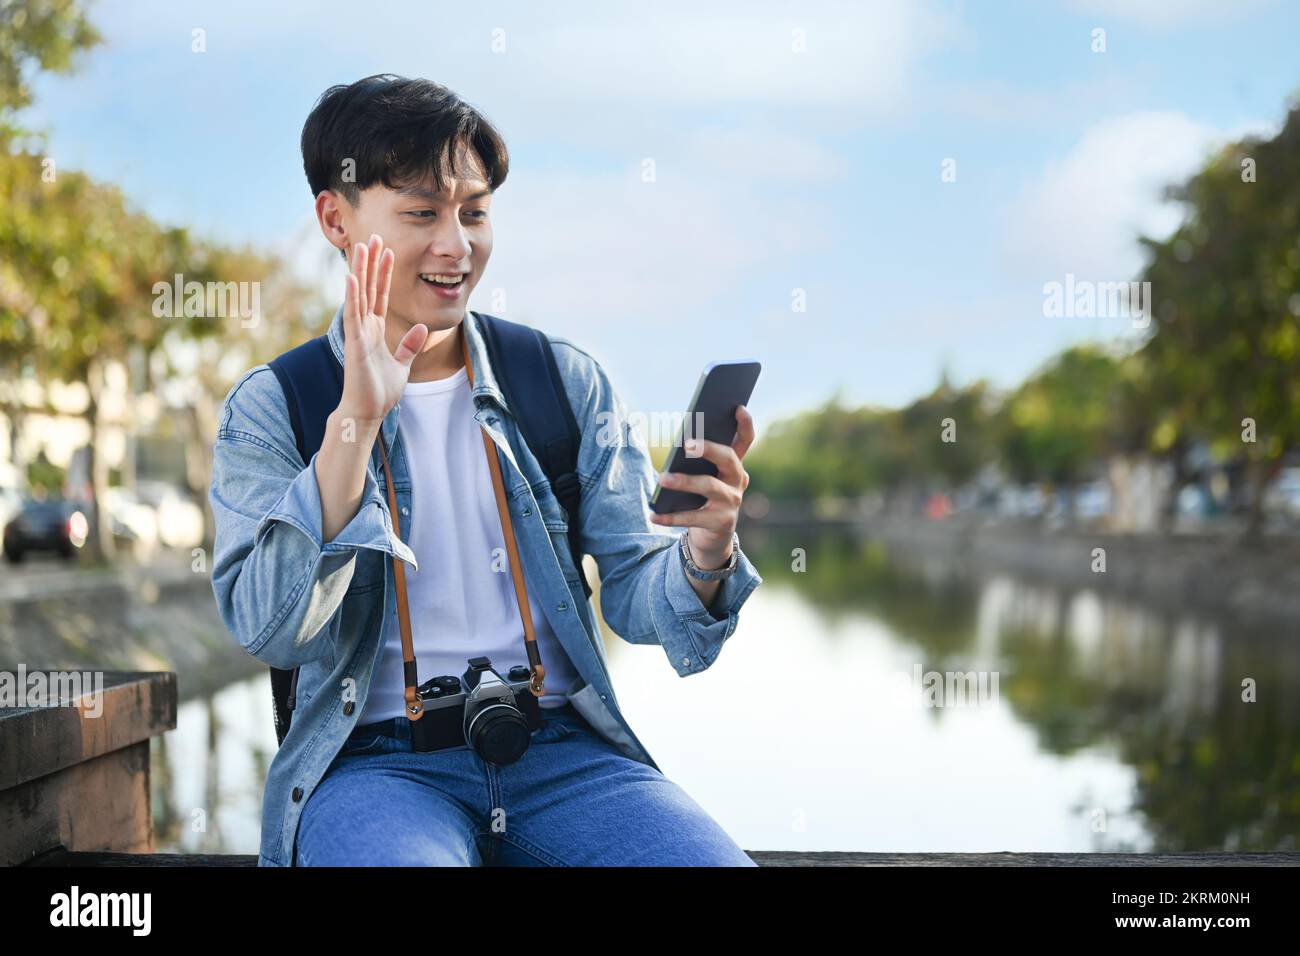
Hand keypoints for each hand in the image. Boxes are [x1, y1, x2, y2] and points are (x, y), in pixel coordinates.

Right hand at [336, 234, 428, 425]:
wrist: (367, 412)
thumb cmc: (380, 391)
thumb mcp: (402, 365)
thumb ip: (410, 346)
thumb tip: (422, 329)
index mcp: (375, 330)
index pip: (380, 294)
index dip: (384, 272)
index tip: (388, 250)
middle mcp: (365, 327)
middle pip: (368, 288)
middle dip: (372, 263)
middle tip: (374, 236)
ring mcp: (358, 333)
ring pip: (359, 295)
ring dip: (360, 271)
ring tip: (361, 246)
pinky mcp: (355, 343)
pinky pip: (353, 315)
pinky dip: (352, 296)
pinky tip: (351, 277)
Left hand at [649, 405, 754, 567]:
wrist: (712, 536)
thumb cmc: (702, 498)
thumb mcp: (703, 477)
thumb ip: (697, 462)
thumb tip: (679, 446)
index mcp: (734, 465)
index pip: (745, 441)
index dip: (745, 425)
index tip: (738, 407)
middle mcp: (738, 480)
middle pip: (728, 459)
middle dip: (709, 449)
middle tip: (687, 445)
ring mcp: (732, 502)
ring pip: (709, 486)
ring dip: (684, 482)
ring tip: (662, 479)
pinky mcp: (721, 523)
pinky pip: (693, 517)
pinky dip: (671, 517)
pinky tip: (654, 514)